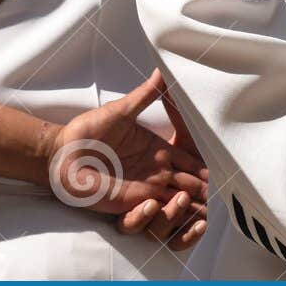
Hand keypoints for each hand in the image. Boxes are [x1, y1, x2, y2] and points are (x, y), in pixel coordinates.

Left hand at [48, 69, 207, 245]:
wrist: (62, 153)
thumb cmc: (88, 130)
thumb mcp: (120, 111)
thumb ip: (145, 95)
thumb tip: (162, 69)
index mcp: (159, 150)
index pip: (190, 162)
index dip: (205, 170)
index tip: (224, 175)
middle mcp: (156, 172)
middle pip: (189, 187)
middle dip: (203, 195)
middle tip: (217, 200)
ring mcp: (144, 190)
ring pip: (175, 205)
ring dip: (185, 208)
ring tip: (186, 201)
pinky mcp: (128, 204)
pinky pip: (150, 216)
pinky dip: (159, 217)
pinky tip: (154, 207)